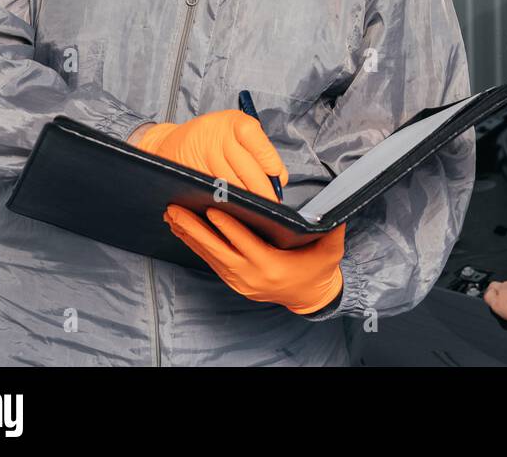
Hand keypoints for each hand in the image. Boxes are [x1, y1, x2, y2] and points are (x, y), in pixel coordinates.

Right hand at [135, 109, 287, 200]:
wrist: (172, 143)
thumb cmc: (214, 138)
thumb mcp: (237, 131)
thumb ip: (259, 150)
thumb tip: (279, 179)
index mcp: (236, 122)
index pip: (261, 146)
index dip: (272, 165)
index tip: (278, 180)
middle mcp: (219, 137)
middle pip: (248, 170)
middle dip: (263, 191)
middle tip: (272, 203)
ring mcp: (204, 155)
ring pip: (233, 184)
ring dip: (247, 199)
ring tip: (257, 208)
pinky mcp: (192, 173)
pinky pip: (215, 192)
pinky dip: (228, 201)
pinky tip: (235, 206)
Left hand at [165, 205, 345, 314]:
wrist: (311, 297)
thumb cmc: (318, 270)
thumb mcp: (330, 251)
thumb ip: (332, 230)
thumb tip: (336, 209)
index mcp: (271, 267)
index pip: (245, 243)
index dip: (227, 226)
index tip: (211, 209)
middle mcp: (251, 276)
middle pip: (217, 250)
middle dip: (195, 229)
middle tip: (175, 210)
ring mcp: (240, 281)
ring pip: (210, 256)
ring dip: (189, 236)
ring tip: (171, 216)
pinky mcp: (234, 282)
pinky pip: (211, 262)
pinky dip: (196, 246)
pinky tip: (184, 232)